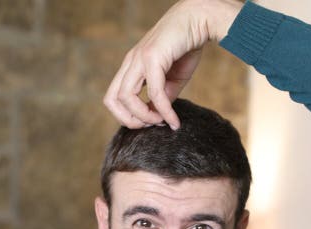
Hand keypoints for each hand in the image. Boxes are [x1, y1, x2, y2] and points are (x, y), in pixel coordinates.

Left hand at [103, 0, 241, 129]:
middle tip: (151, 126)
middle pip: (111, 100)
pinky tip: (173, 119)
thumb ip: (163, 96)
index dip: (127, 115)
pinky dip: (163, 110)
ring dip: (144, 117)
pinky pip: (154, 92)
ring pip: (126, 97)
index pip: (114, 97)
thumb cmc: (186, 47)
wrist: (199, 20)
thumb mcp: (173, 79)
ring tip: (162, 122)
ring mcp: (139, 58)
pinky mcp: (152, 57)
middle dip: (129, 120)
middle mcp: (131, 62)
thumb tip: (158, 116)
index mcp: (132, 66)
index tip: (150, 121)